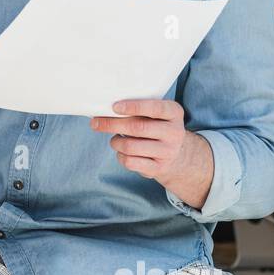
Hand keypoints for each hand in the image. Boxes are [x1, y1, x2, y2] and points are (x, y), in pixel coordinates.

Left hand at [90, 98, 213, 208]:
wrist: (178, 155)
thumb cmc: (158, 128)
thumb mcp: (157, 114)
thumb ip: (139, 109)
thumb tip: (106, 109)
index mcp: (174, 113)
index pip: (154, 108)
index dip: (133, 107)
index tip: (115, 107)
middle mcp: (174, 132)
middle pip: (137, 128)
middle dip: (112, 124)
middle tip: (95, 123)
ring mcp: (168, 152)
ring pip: (130, 146)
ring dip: (115, 141)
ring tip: (114, 139)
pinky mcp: (159, 168)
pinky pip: (130, 162)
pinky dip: (120, 155)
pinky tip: (122, 151)